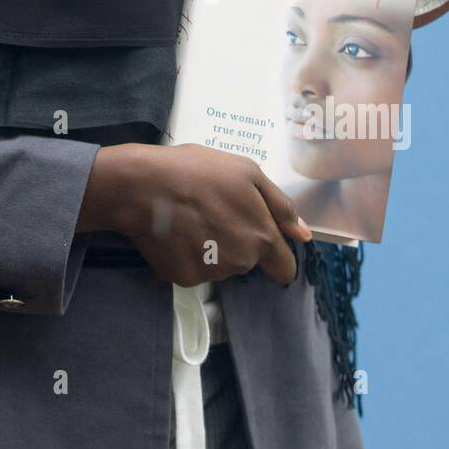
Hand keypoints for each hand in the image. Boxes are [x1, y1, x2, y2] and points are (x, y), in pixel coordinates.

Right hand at [77, 142, 311, 286]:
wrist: (143, 185)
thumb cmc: (198, 170)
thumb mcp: (247, 173)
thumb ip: (281, 207)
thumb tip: (305, 236)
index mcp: (261, 237)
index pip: (284, 268)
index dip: (276, 256)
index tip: (259, 241)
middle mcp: (241, 262)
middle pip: (248, 263)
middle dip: (237, 243)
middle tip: (213, 213)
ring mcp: (210, 273)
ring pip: (220, 267)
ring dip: (211, 249)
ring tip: (190, 218)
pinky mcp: (182, 278)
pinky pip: (192, 270)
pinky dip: (186, 256)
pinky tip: (174, 232)